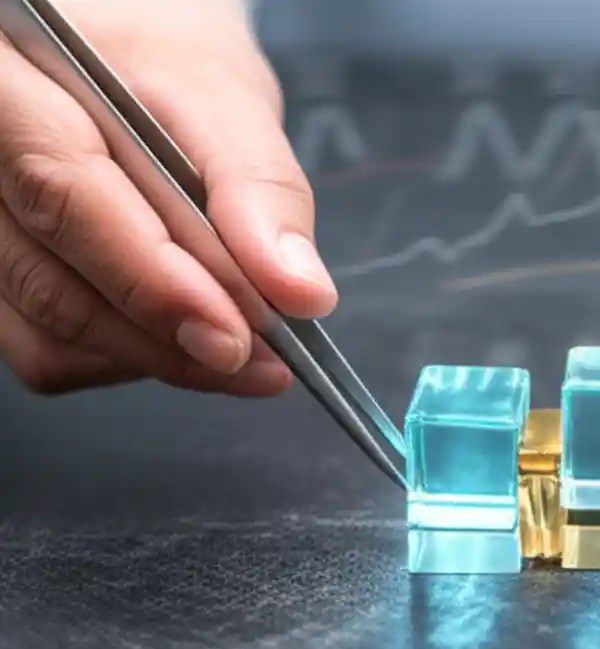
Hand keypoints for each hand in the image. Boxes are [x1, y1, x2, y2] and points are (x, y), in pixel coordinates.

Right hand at [0, 0, 336, 395]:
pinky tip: (184, 330)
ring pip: (47, 330)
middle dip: (170, 332)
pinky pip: (47, 351)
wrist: (124, 69)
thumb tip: (298, 291)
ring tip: (241, 345)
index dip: (156, 279)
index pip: (66, 194)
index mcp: (6, 86)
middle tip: (262, 357)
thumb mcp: (226, 100)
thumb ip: (260, 190)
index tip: (240, 333)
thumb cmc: (163, 71)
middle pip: (50, 277)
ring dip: (156, 354)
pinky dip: (129, 356)